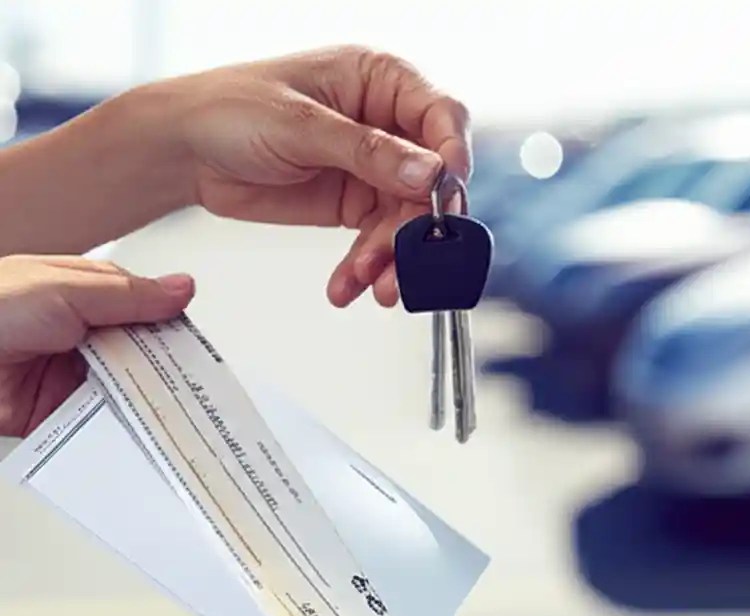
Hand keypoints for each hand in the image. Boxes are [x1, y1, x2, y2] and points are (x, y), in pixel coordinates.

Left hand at [0, 256, 194, 436]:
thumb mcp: (66, 289)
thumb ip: (129, 294)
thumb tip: (183, 288)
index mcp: (81, 293)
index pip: (144, 307)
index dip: (172, 324)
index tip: (199, 344)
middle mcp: (78, 332)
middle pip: (140, 350)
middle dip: (164, 366)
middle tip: (193, 382)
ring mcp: (69, 373)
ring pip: (125, 387)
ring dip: (145, 397)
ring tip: (175, 410)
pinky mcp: (58, 411)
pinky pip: (98, 420)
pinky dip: (119, 425)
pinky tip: (140, 429)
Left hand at [159, 45, 470, 307]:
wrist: (182, 151)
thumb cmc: (229, 110)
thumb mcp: (301, 126)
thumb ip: (369, 152)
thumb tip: (430, 173)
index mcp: (381, 80)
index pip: (442, 116)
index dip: (452, 156)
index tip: (444, 196)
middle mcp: (388, 123)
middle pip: (432, 178)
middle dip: (418, 226)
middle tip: (403, 260)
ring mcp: (374, 166)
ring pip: (409, 218)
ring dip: (393, 257)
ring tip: (372, 284)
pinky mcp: (356, 204)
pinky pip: (379, 241)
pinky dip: (367, 267)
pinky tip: (350, 285)